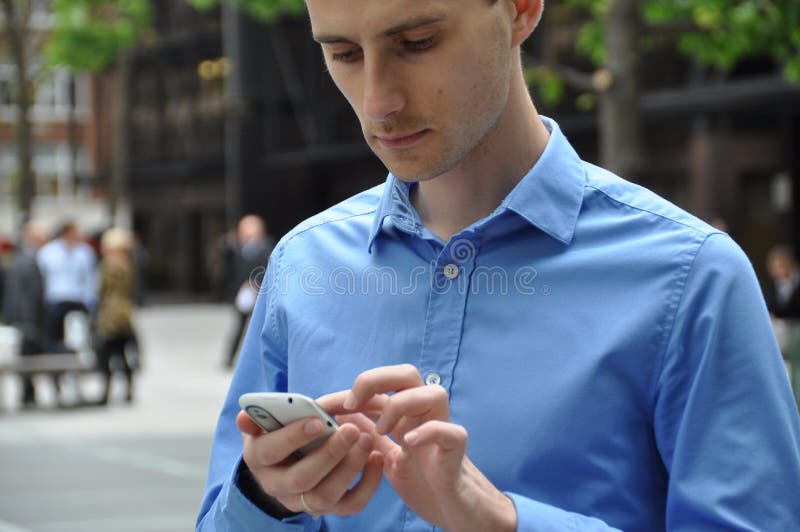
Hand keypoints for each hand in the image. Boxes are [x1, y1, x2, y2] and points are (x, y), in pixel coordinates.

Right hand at [236, 411, 383, 517]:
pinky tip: (377, 458)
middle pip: (301, 479)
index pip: (271, 452)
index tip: (317, 420)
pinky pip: (350, 505)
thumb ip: (259, 417)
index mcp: (259, 460)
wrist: (285, 464)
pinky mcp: (329, 509)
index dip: (293, 437)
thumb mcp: (264, 424)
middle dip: (328, 454)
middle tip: (351, 429)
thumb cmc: (278, 434)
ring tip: (368, 440)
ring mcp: (303, 502)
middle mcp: (277, 486)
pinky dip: (368, 485)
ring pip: (325, 496)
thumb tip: (245, 416)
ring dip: (349, 468)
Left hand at [319, 364, 516, 531]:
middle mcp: (425, 416)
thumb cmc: (422, 480)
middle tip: (353, 403)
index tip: (322, 407)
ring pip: (435, 393)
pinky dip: (430, 432)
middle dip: (377, 379)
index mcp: (406, 415)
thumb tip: (339, 416)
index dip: (348, 392)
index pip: (377, 388)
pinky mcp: (456, 453)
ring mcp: (443, 431)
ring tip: (384, 430)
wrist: (453, 509)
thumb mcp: (384, 456)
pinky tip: (408, 443)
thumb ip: (367, 435)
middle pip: (408, 374)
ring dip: (403, 405)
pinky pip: (452, 432)